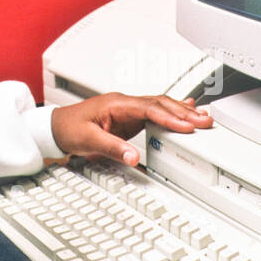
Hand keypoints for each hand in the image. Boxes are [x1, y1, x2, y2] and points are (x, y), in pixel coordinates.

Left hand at [51, 93, 211, 165]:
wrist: (56, 127)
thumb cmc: (68, 129)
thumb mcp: (88, 141)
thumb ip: (112, 148)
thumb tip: (133, 156)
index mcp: (116, 104)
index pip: (149, 108)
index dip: (170, 117)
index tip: (186, 126)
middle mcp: (125, 103)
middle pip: (161, 104)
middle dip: (184, 113)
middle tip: (204, 122)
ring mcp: (129, 110)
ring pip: (161, 106)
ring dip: (182, 112)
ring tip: (202, 118)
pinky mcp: (130, 118)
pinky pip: (156, 112)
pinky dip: (172, 112)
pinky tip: (185, 110)